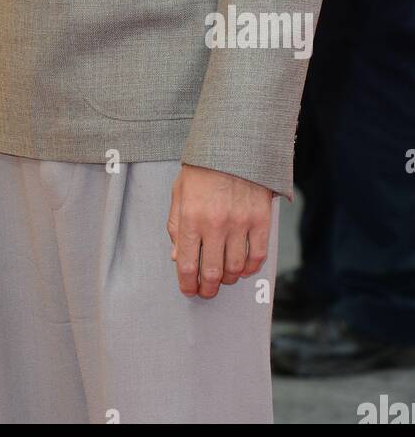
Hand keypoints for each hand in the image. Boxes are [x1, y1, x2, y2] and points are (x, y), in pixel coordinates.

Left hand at [167, 164, 272, 298]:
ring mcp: (240, 223)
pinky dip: (250, 269)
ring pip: (235, 268)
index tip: (188, 289)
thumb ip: (176, 225)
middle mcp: (215, 223)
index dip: (186, 283)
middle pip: (212, 272)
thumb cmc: (204, 168)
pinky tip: (242, 268)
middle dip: (207, 288)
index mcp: (191, 216)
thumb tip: (177, 257)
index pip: (187, 262)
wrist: (236, 145)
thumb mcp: (180, 192)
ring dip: (228, 279)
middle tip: (206, 291)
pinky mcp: (261, 220)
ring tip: (223, 277)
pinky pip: (257, 256)